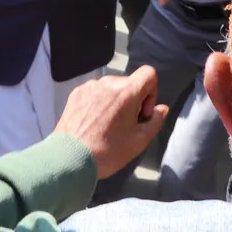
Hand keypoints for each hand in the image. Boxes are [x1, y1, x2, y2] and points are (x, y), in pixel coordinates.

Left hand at [54, 66, 168, 178]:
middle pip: (129, 83)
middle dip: (132, 100)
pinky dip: (99, 102)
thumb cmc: (108, 151)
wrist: (70, 158)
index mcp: (127, 92)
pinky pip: (95, 92)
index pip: (149, 73)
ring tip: (107, 125)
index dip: (151, 92)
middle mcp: (108, 82)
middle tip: (125, 125)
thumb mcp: (139, 141)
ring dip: (115, 101)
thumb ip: (155, 121)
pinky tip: (93, 123)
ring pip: (111, 87)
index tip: (141, 113)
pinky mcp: (76, 93)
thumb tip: (161, 108)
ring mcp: (89, 86)